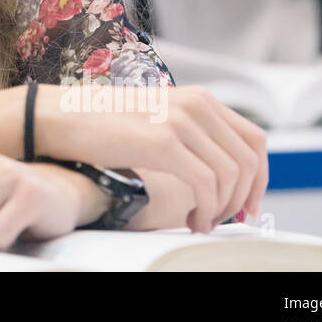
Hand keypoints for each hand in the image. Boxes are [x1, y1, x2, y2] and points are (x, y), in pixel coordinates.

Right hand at [35, 84, 267, 232]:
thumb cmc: (104, 125)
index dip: (260, 178)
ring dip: (221, 209)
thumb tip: (219, 173)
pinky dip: (205, 210)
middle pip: (248, 161)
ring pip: (230, 176)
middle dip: (244, 198)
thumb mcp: (158, 119)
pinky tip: (192, 221)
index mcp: (200, 98)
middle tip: (225, 221)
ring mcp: (181, 121)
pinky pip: (205, 184)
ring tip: (201, 223)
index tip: (248, 205)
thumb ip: (190, 135)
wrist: (62, 117)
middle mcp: (197, 104)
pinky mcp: (163, 142)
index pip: (255, 140)